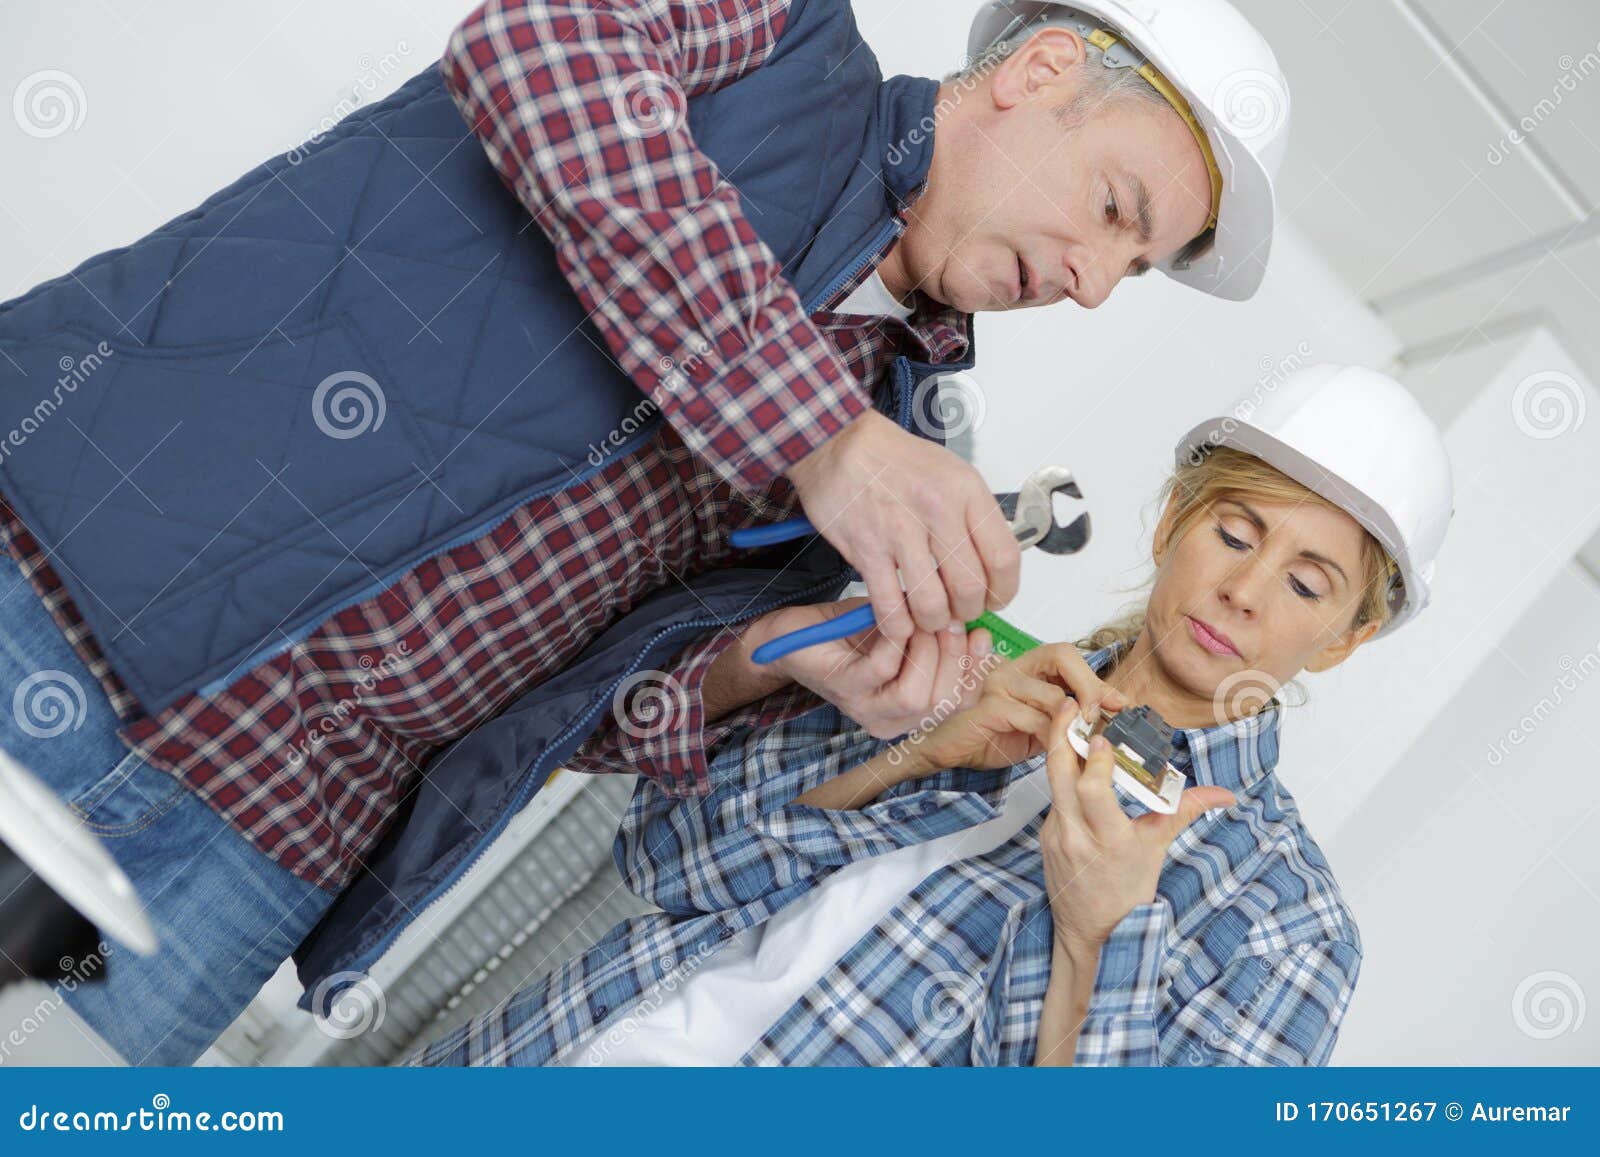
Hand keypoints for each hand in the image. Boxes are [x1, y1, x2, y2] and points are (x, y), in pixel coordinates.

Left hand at [751, 597, 988, 738]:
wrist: (795, 633)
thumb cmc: (850, 633)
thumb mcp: (905, 631)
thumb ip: (937, 634)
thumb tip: (976, 619)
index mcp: (910, 710)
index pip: (958, 703)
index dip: (976, 671)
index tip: (983, 633)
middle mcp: (890, 719)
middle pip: (942, 704)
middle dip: (955, 658)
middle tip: (953, 619)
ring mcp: (866, 709)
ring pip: (916, 696)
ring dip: (928, 652)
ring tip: (925, 619)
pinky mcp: (845, 689)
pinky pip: (883, 670)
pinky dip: (898, 640)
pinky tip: (898, 618)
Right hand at [786, 410, 1020, 640]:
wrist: (840, 443)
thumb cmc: (896, 460)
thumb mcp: (952, 472)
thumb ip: (974, 517)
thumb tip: (991, 565)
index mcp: (965, 491)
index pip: (1003, 557)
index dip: (1004, 590)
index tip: (996, 599)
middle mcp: (936, 509)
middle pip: (970, 587)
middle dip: (968, 611)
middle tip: (960, 610)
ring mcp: (899, 531)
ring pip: (932, 604)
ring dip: (935, 622)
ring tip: (930, 616)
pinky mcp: (866, 549)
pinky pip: (890, 605)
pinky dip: (899, 625)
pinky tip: (901, 621)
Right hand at [911, 642, 1129, 771]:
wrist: (954, 752)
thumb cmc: (997, 735)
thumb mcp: (1044, 722)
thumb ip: (1072, 712)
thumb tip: (1114, 709)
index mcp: (1027, 667)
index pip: (1067, 654)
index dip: (1095, 678)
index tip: (1119, 703)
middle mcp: (1012, 667)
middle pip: (1061, 655)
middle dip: (1089, 687)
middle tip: (1099, 718)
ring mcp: (998, 684)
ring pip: (1052, 695)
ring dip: (1069, 724)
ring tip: (1074, 742)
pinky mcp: (989, 707)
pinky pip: (1032, 718)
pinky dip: (1048, 736)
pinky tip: (1050, 748)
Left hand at [1038, 702, 1234, 955]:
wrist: (1091, 932)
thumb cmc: (1127, 893)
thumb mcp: (1158, 850)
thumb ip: (1185, 813)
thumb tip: (1224, 793)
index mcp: (1109, 839)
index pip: (1092, 791)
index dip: (1095, 760)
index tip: (1102, 736)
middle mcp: (1075, 835)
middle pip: (1059, 774)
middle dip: (1062, 734)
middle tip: (1070, 703)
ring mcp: (1055, 835)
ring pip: (1051, 782)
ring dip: (1060, 748)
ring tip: (1070, 718)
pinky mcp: (1044, 835)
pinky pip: (1052, 797)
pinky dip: (1062, 774)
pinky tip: (1072, 756)